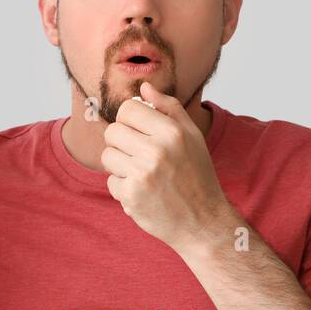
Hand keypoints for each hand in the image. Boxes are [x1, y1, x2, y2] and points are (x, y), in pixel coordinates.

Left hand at [101, 81, 234, 256]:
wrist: (203, 221)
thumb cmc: (197, 175)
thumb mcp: (191, 136)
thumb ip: (168, 108)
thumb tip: (143, 87)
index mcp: (172, 131)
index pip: (127, 109)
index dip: (129, 120)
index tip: (139, 132)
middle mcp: (157, 150)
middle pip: (112, 131)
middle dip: (121, 143)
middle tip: (139, 156)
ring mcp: (142, 174)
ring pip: (107, 156)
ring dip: (120, 166)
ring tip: (143, 174)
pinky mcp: (131, 195)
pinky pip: (111, 181)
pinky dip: (123, 188)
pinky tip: (143, 192)